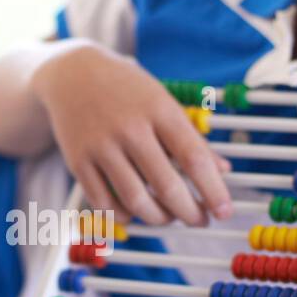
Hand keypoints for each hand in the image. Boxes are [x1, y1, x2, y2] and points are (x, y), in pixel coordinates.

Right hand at [32, 41, 231, 225]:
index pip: (194, 158)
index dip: (213, 191)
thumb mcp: (163, 103)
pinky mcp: (78, 161)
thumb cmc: (127, 90)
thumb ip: (192, 138)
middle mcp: (130, 128)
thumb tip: (223, 171)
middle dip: (190, 213)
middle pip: (167, 185)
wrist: (73, 75)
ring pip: (136, 199)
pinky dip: (124, 215)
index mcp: (159, 110)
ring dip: (159, 218)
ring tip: (169, 217)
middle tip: (200, 221)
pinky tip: (135, 213)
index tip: (224, 212)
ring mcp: (101, 146)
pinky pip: (103, 203)